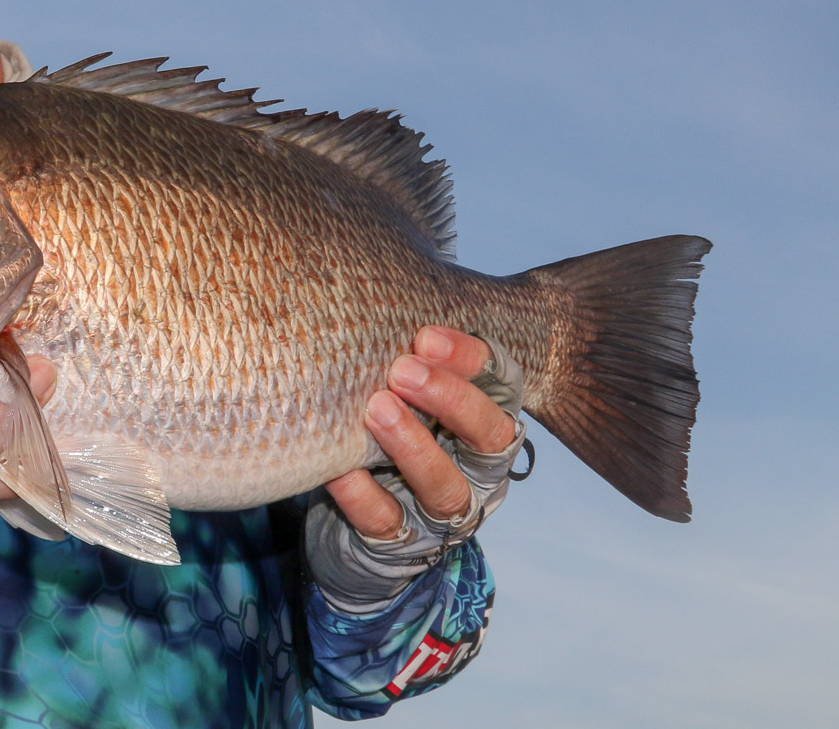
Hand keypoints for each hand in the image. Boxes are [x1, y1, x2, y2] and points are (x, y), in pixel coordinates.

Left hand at [324, 326, 519, 541]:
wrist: (363, 524)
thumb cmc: (388, 434)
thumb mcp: (406, 393)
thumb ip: (406, 356)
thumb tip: (369, 295)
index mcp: (484, 421)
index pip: (499, 384)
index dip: (470, 359)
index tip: (425, 336)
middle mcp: (477, 469)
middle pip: (490, 436)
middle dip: (451, 400)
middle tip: (402, 369)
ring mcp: (442, 512)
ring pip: (446, 486)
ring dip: (413, 446)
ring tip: (376, 408)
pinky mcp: (402, 544)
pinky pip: (387, 521)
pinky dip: (363, 494)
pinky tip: (339, 468)